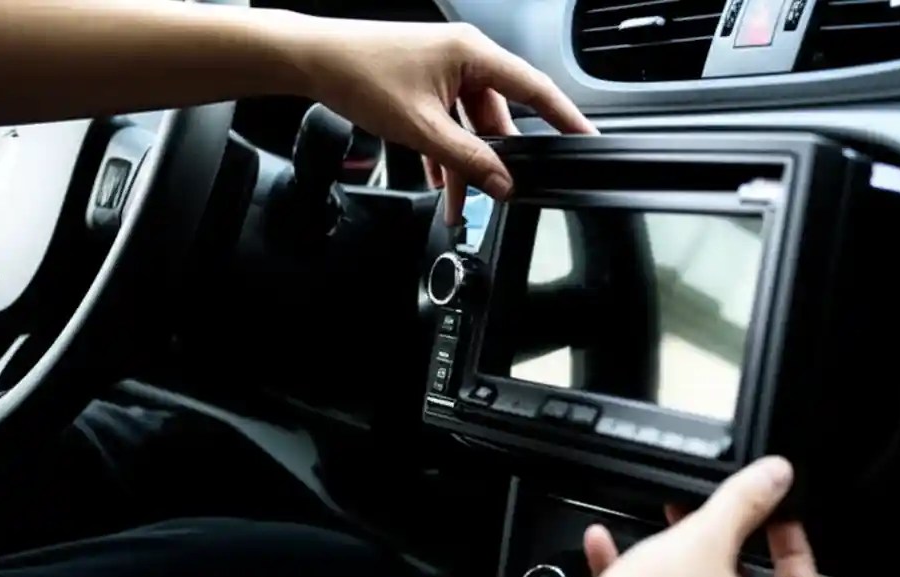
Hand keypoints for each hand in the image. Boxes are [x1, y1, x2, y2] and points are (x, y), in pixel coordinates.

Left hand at [289, 19, 596, 222]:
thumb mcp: (422, 129)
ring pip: (471, 124)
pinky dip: (447, 151)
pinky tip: (441, 181)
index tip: (587, 139)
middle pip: (499, 116)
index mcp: (474, 54)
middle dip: (496, 159)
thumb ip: (468, 160)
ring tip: (460, 200)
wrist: (312, 60)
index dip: (565, 118)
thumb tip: (502, 183)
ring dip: (465, 162)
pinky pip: (450, 121)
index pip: (535, 90)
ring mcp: (445, 68)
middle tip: (502, 191)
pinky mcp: (426, 81)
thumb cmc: (360, 74)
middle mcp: (464, 57)